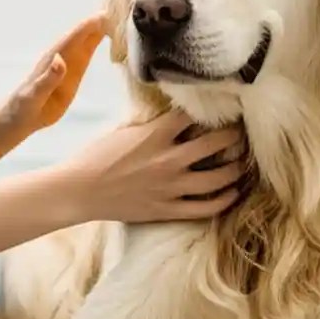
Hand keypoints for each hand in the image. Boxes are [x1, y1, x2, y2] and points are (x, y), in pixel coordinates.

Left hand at [1, 13, 107, 134]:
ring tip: (119, 16)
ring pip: (87, 40)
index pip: (74, 37)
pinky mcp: (74, 72)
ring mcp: (70, 62)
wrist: (21, 116)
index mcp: (54, 58)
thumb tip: (60, 60)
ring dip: (101, 28)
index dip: (89, 25)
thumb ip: (48, 79)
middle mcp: (63, 56)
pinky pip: (88, 52)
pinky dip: (98, 41)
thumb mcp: (34, 94)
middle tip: (121, 10)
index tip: (106, 15)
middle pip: (83, 33)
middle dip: (99, 21)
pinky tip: (110, 35)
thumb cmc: (24, 105)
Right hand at [63, 110, 245, 223]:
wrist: (79, 190)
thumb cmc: (94, 157)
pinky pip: (205, 208)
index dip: (208, 110)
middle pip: (214, 143)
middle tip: (239, 134)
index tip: (219, 109)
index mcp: (155, 135)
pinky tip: (231, 192)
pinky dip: (223, 200)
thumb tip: (170, 117)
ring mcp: (170, 187)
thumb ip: (149, 125)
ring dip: (234, 168)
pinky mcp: (167, 209)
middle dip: (232, 136)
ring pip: (217, 178)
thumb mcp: (123, 131)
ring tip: (241, 162)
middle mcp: (167, 160)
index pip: (192, 116)